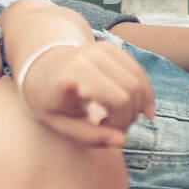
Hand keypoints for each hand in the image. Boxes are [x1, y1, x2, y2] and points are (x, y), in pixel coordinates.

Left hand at [17, 40, 155, 147]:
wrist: (43, 68)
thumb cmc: (54, 101)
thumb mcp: (61, 125)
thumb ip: (90, 137)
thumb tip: (123, 141)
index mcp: (63, 81)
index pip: (75, 88)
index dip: (72, 88)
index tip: (70, 84)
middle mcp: (81, 61)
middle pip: (124, 97)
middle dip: (126, 121)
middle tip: (112, 129)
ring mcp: (97, 50)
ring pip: (137, 84)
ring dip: (136, 108)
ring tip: (118, 119)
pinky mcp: (110, 47)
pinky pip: (139, 73)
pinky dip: (145, 94)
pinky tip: (137, 110)